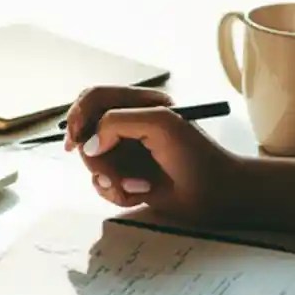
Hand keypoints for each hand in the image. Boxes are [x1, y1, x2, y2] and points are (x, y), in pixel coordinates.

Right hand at [63, 86, 247, 224]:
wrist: (218, 196)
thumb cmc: (197, 156)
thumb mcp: (159, 124)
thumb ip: (117, 122)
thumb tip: (89, 144)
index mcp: (138, 104)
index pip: (93, 98)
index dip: (78, 116)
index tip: (76, 141)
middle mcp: (129, 127)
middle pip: (85, 134)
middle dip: (96, 158)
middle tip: (112, 173)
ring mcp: (127, 154)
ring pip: (92, 164)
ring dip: (110, 179)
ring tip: (137, 186)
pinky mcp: (127, 179)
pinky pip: (102, 186)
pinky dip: (117, 194)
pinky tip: (140, 194)